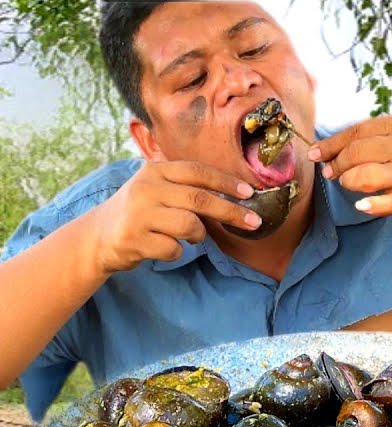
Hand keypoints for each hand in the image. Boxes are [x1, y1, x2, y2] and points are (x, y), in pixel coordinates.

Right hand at [89, 161, 258, 274]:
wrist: (98, 235)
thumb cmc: (141, 211)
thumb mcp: (158, 188)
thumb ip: (187, 186)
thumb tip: (236, 193)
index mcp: (155, 171)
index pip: (197, 171)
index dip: (225, 181)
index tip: (249, 192)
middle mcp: (146, 189)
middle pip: (200, 199)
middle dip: (231, 211)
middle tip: (254, 221)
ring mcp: (139, 214)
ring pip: (190, 225)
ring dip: (198, 235)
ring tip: (191, 237)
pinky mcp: (134, 239)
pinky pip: (174, 249)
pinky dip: (176, 251)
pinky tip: (165, 247)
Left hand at [307, 115, 391, 217]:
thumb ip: (367, 138)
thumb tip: (323, 150)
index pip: (357, 132)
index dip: (332, 144)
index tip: (316, 154)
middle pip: (358, 152)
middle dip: (338, 164)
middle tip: (331, 173)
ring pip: (368, 175)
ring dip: (349, 181)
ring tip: (348, 183)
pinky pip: (390, 202)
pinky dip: (373, 205)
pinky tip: (361, 205)